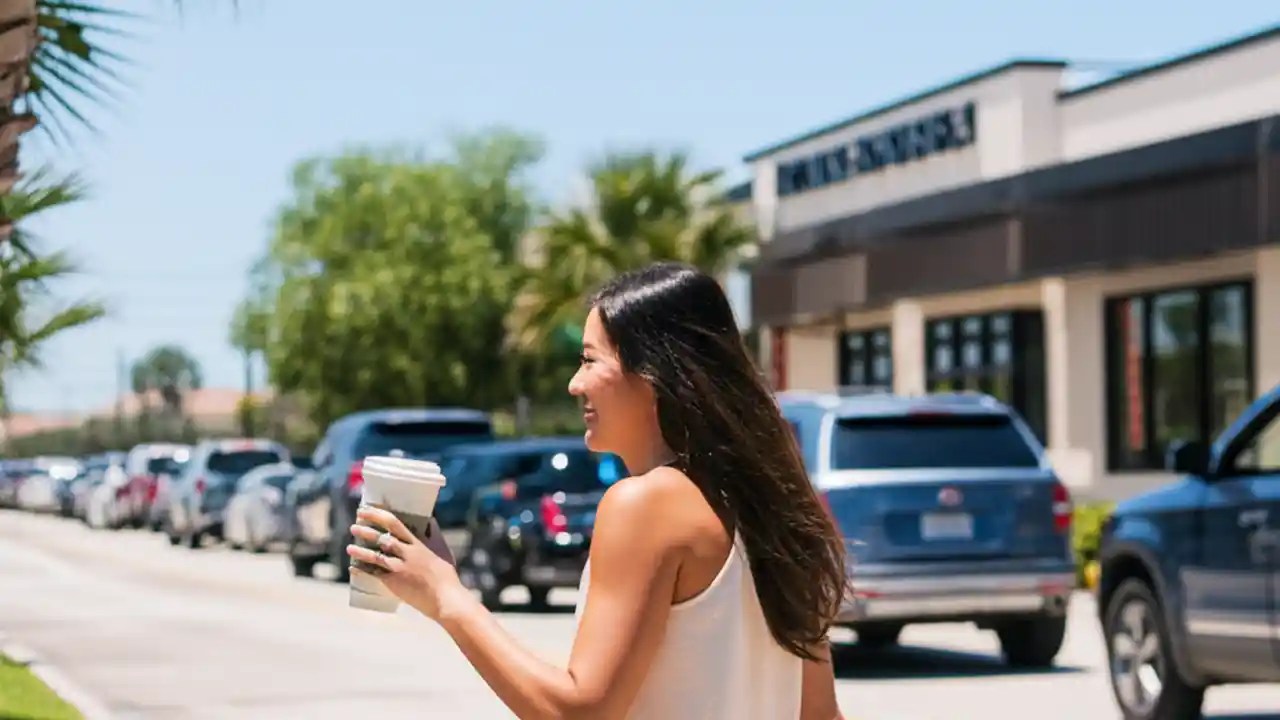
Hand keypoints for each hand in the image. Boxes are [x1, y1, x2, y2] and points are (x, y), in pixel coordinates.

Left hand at [346, 507, 467, 620]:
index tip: (367, 510)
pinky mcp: (395, 583)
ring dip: (360, 550)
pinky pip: (374, 574)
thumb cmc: (446, 575)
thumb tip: (430, 520)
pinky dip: (362, 570)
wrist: (446, 598)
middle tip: (354, 524)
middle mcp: (407, 554)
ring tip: (349, 546)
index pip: (396, 524)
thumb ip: (435, 535)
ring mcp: (400, 568)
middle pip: (383, 538)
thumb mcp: (442, 550)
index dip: (379, 516)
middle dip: (366, 530)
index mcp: (418, 544)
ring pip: (375, 556)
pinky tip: (353, 567)